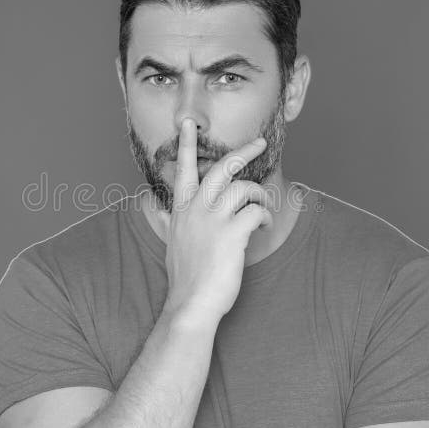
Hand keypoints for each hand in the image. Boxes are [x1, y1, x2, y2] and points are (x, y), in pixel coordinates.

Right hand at [158, 118, 274, 324]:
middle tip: (259, 142)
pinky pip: (257, 212)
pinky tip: (264, 226)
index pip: (183, 168)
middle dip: (244, 151)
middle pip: (222, 167)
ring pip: (245, 188)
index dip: (186, 143)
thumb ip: (170, 222)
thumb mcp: (172, 242)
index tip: (188, 123)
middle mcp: (196, 209)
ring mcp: (214, 220)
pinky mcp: (233, 234)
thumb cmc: (185, 277)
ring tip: (264, 210)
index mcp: (181, 208)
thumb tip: (162, 211)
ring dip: (260, 196)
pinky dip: (266, 216)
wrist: (191, 304)